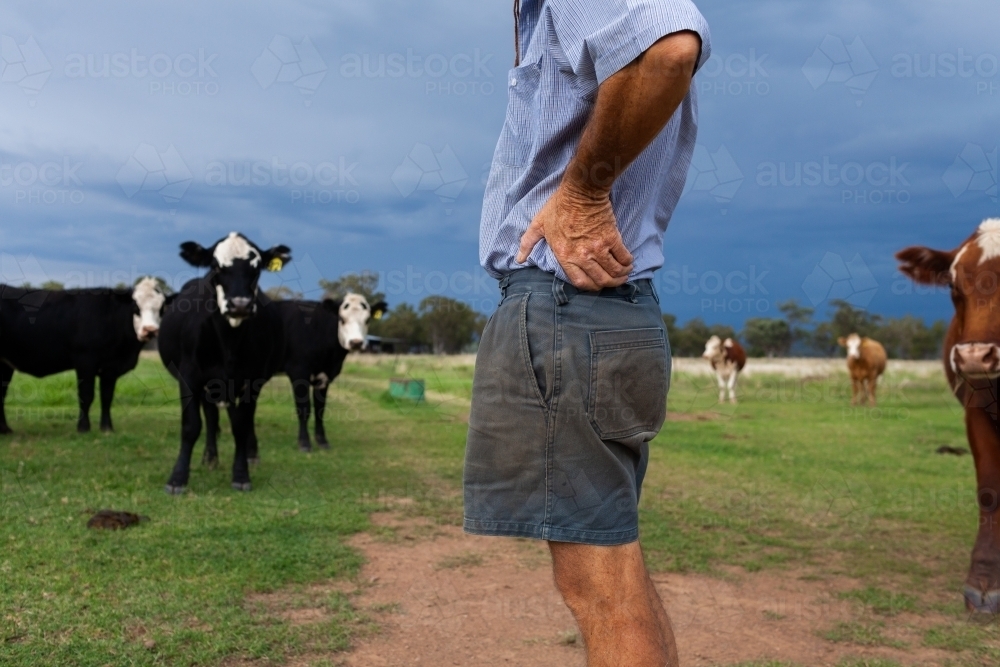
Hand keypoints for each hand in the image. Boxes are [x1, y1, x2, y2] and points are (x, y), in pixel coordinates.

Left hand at [516, 184, 633, 290]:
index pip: (580, 282)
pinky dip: (627, 262)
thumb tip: (519, 259)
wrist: (581, 190)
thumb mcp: (538, 224)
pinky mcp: (611, 238)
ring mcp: (597, 247)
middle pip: (600, 280)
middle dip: (610, 284)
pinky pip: (623, 256)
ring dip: (621, 275)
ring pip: (613, 271)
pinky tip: (628, 262)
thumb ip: (527, 244)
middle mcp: (582, 255)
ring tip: (624, 273)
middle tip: (615, 281)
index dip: (591, 287)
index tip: (596, 285)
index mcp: (564, 255)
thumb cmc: (558, 206)